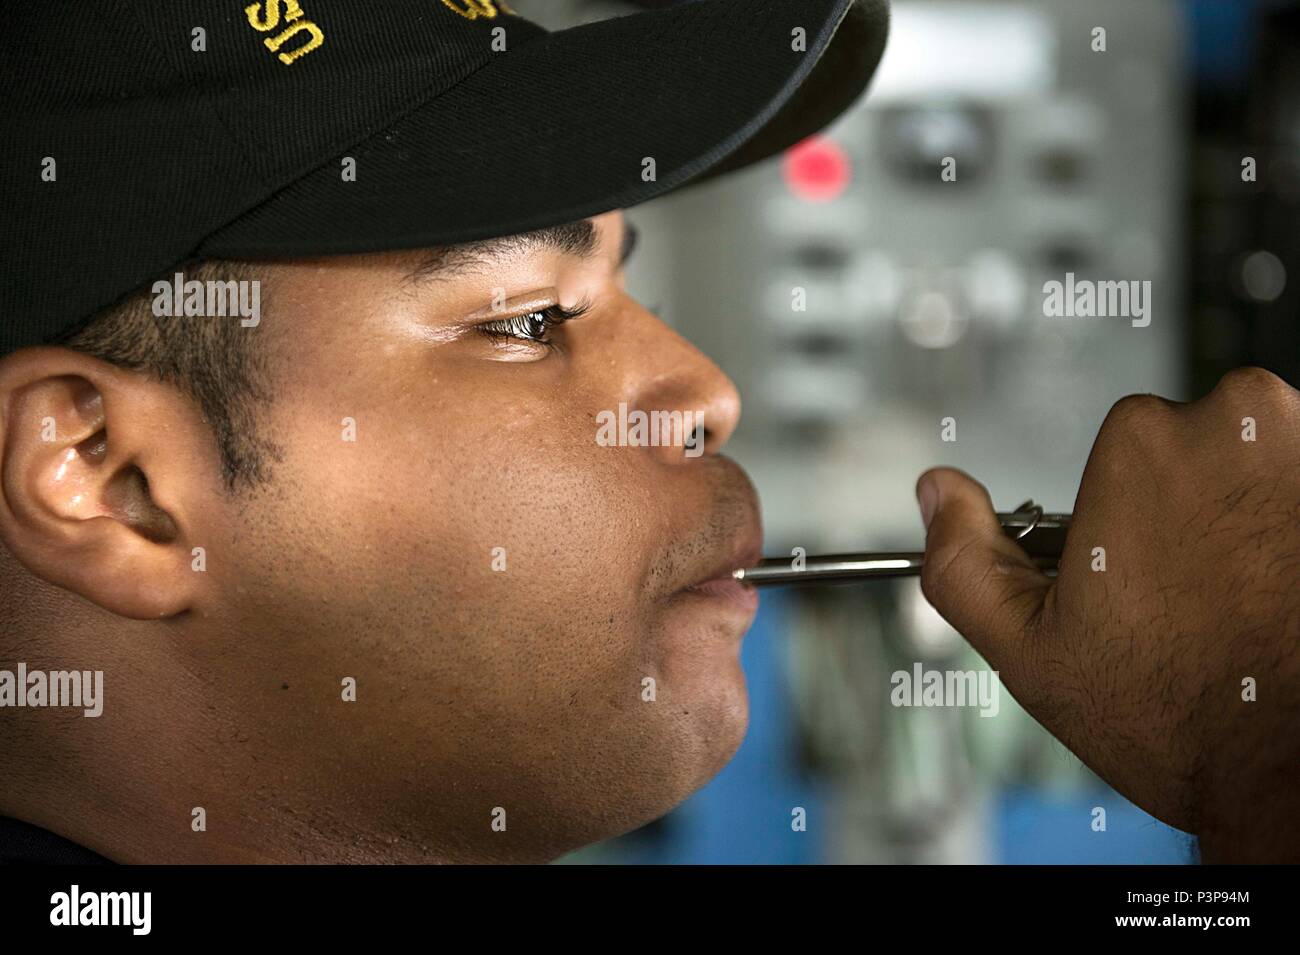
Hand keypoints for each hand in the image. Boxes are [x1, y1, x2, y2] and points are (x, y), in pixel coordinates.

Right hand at [915, 367, 1299, 861]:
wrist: (1296, 771)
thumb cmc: (1179, 715)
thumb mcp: (1028, 648)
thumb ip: (965, 559)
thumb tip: (937, 493)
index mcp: (1144, 444)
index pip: (1127, 449)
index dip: (1126, 521)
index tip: (1143, 578)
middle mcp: (1241, 422)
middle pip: (1203, 447)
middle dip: (1196, 511)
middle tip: (1196, 599)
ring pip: (1266, 467)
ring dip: (1256, 520)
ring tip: (1249, 606)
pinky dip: (1294, 540)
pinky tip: (1282, 599)